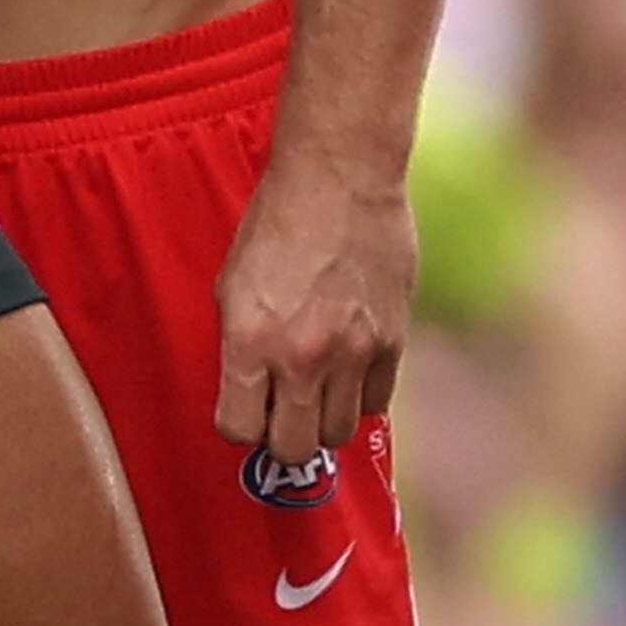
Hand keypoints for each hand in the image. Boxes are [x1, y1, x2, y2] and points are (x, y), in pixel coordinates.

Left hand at [213, 148, 416, 463]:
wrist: (341, 177)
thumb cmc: (277, 223)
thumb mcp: (232, 285)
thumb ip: (239, 347)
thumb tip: (250, 394)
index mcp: (249, 340)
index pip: (238, 430)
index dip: (239, 425)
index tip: (246, 410)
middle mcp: (300, 356)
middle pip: (293, 448)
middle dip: (281, 439)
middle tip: (281, 414)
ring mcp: (352, 352)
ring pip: (338, 433)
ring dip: (323, 421)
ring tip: (316, 393)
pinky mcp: (393, 342)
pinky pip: (377, 402)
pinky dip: (361, 397)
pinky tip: (348, 371)